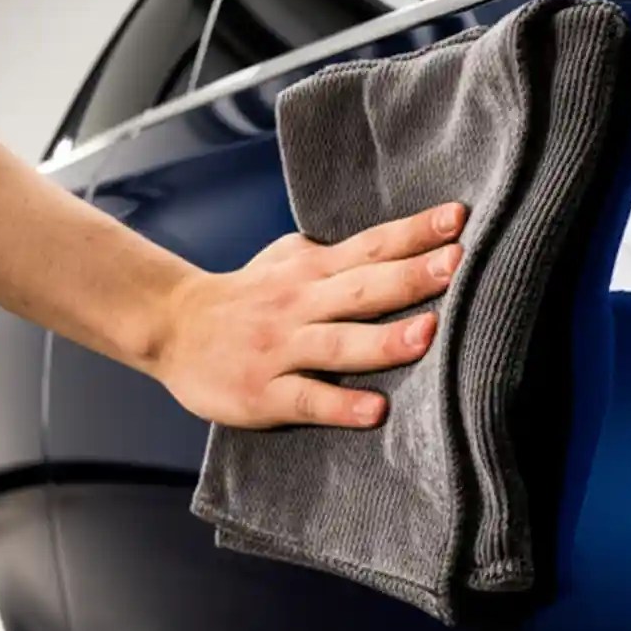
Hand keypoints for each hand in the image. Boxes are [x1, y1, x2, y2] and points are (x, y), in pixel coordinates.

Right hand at [153, 203, 466, 428]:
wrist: (172, 326)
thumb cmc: (247, 296)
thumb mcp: (290, 261)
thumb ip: (342, 254)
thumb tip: (407, 240)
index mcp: (313, 270)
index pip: (371, 245)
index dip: (414, 233)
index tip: (458, 220)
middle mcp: (300, 304)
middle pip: (363, 288)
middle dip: (411, 277)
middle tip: (458, 265)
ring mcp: (280, 349)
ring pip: (338, 344)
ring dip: (384, 340)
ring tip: (428, 335)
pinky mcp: (263, 393)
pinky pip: (306, 398)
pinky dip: (341, 405)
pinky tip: (375, 410)